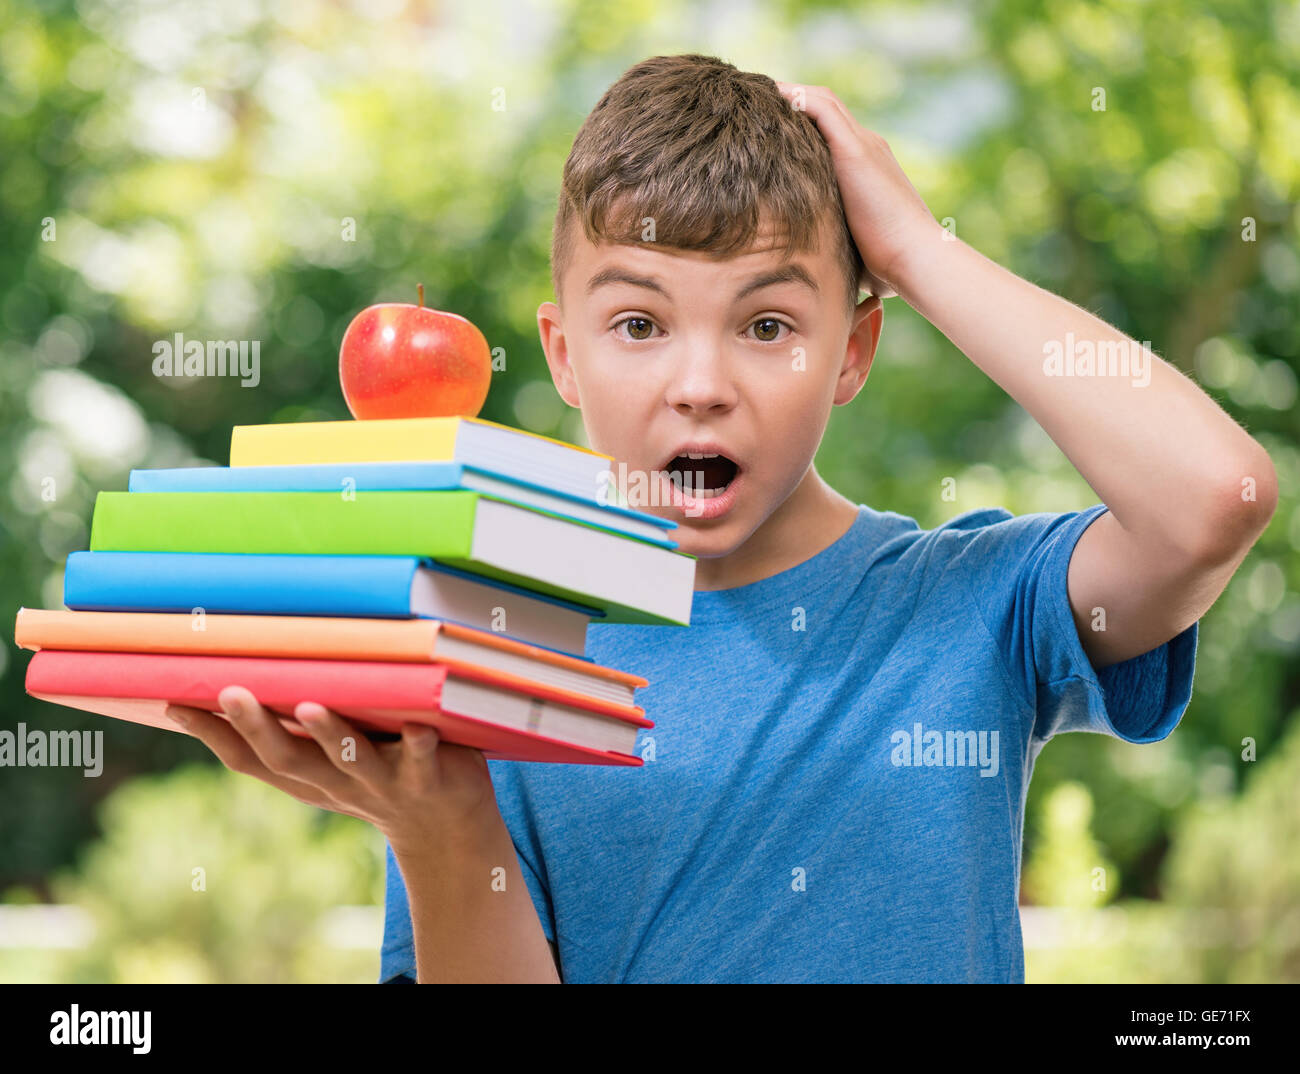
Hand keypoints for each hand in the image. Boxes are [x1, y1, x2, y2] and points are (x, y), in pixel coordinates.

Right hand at [165, 685, 500, 855]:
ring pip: (350, 760)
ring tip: (310, 707)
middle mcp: (336, 782)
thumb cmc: (380, 774)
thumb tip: (249, 674)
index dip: (211, 734)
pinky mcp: (427, 779)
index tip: (172, 701)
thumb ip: (298, 727)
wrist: (448, 833)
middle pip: (288, 760)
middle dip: (257, 727)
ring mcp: (381, 782)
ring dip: (330, 735)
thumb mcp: (330, 759)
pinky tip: (420, 727)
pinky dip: (420, 746)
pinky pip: (422, 761)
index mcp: (307, 776)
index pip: (248, 758)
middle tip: (229, 692)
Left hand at [774, 81, 939, 299]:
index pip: (831, 131)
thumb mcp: (851, 245)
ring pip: (822, 101)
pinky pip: (821, 108)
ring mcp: (864, 145)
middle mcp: (867, 147)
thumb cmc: (887, 266)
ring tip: (755, 92)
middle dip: (791, 101)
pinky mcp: (855, 150)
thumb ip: (832, 241)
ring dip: (789, 93)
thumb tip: (812, 273)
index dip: (801, 124)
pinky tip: (770, 95)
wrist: (915, 259)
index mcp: (866, 166)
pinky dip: (796, 97)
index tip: (768, 127)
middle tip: (753, 101)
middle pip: (824, 108)